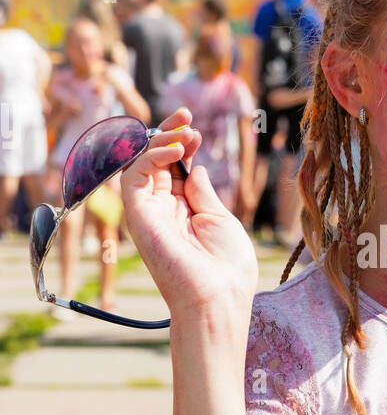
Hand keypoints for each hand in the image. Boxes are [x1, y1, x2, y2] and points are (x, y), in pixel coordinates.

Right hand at [118, 106, 258, 319]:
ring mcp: (149, 212)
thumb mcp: (220, 219)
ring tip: (185, 133)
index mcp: (185, 211)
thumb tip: (195, 167)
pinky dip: (151, 156)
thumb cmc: (226, 266)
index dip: (182, 144)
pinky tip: (177, 150)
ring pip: (140, 164)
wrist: (216, 297)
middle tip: (187, 117)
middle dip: (169, 133)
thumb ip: (202, 191)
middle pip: (155, 161)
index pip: (174, 168)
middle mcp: (163, 210)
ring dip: (160, 141)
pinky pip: (133, 176)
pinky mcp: (137, 215)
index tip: (197, 130)